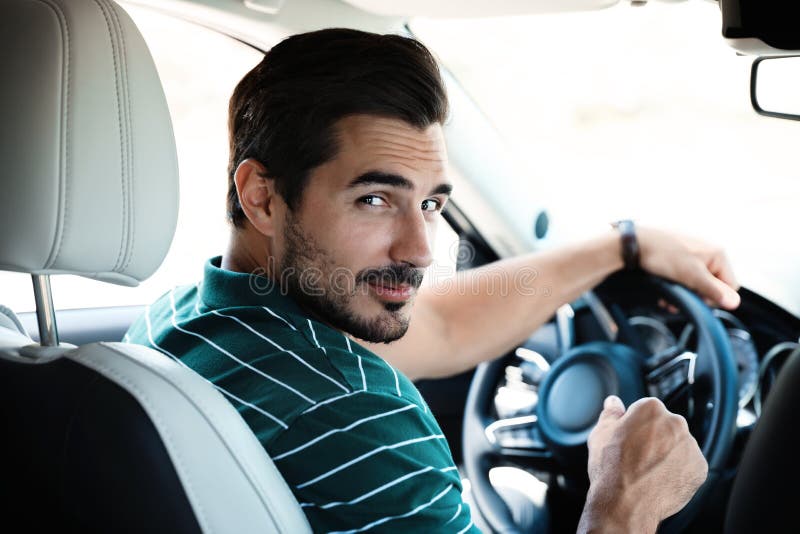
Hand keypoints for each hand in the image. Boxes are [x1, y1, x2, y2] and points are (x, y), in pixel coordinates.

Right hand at [578, 396, 707, 532]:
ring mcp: (690, 446)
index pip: (645, 410)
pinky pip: (688, 465)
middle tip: (636, 456)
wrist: (625, 504)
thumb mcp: (600, 433)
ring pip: (677, 446)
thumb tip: (614, 402)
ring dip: (667, 454)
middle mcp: (675, 423)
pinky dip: (677, 471)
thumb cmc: (612, 468)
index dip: (634, 426)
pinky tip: (659, 479)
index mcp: (651, 409)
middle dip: (654, 438)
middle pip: (664, 427)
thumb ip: (610, 413)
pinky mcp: (700, 468)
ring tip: (647, 471)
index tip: (628, 439)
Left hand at [636, 226, 739, 309]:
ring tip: (667, 302)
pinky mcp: (680, 259)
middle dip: (695, 298)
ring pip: (696, 285)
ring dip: (683, 296)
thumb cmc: (664, 256)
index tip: (697, 301)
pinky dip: (676, 289)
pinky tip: (664, 296)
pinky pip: (685, 279)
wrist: (635, 244)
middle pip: (712, 286)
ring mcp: (694, 255)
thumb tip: (735, 304)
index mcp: (718, 255)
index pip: (730, 286)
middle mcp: (709, 253)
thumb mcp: (691, 276)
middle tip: (677, 303)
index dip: (716, 298)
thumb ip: (712, 290)